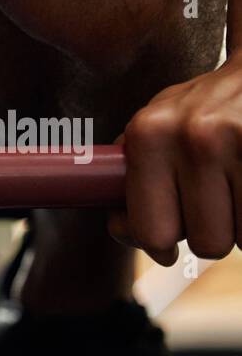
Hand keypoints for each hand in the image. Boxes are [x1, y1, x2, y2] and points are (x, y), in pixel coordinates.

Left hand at [113, 57, 241, 265]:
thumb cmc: (202, 107)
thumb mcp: (155, 126)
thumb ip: (130, 178)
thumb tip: (125, 231)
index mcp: (149, 135)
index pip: (151, 231)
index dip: (160, 247)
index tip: (168, 248)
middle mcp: (194, 137)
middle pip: (205, 243)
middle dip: (209, 234)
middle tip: (213, 205)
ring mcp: (241, 140)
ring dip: (240, 226)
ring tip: (236, 189)